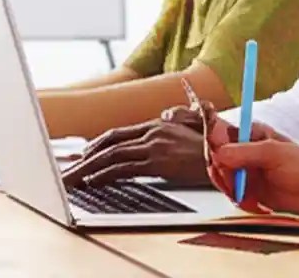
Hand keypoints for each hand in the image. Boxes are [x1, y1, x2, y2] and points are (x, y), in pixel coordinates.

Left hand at [62, 106, 208, 187]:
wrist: (231, 156)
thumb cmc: (215, 146)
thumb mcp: (195, 125)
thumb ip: (177, 118)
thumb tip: (164, 116)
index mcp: (157, 125)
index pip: (118, 134)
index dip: (98, 144)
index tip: (83, 154)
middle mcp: (152, 133)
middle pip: (109, 144)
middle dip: (84, 157)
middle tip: (67, 169)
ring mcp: (153, 147)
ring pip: (110, 156)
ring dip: (87, 168)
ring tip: (72, 179)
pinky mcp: (157, 163)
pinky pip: (123, 169)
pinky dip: (103, 175)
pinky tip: (92, 181)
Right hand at [200, 101, 298, 214]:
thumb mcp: (273, 154)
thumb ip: (243, 152)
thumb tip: (217, 153)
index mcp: (250, 134)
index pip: (219, 133)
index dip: (213, 145)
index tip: (216, 159)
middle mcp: (245, 151)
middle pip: (216, 157)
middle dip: (222, 173)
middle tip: (233, 184)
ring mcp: (247, 170)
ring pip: (222, 178)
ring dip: (231, 189)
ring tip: (246, 196)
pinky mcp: (250, 189)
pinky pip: (233, 194)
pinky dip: (240, 201)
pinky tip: (255, 204)